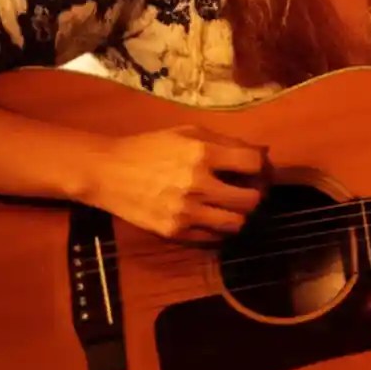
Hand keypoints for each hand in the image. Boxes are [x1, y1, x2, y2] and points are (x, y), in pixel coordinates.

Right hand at [82, 125, 267, 242]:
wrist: (107, 172)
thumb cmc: (150, 147)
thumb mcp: (187, 132)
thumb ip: (225, 141)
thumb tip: (263, 152)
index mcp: (202, 153)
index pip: (253, 163)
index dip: (261, 165)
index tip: (256, 168)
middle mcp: (198, 184)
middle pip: (251, 199)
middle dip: (255, 193)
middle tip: (248, 190)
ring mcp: (186, 212)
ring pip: (236, 223)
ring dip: (239, 214)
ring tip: (230, 206)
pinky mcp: (175, 232)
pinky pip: (213, 237)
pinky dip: (218, 228)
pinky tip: (211, 216)